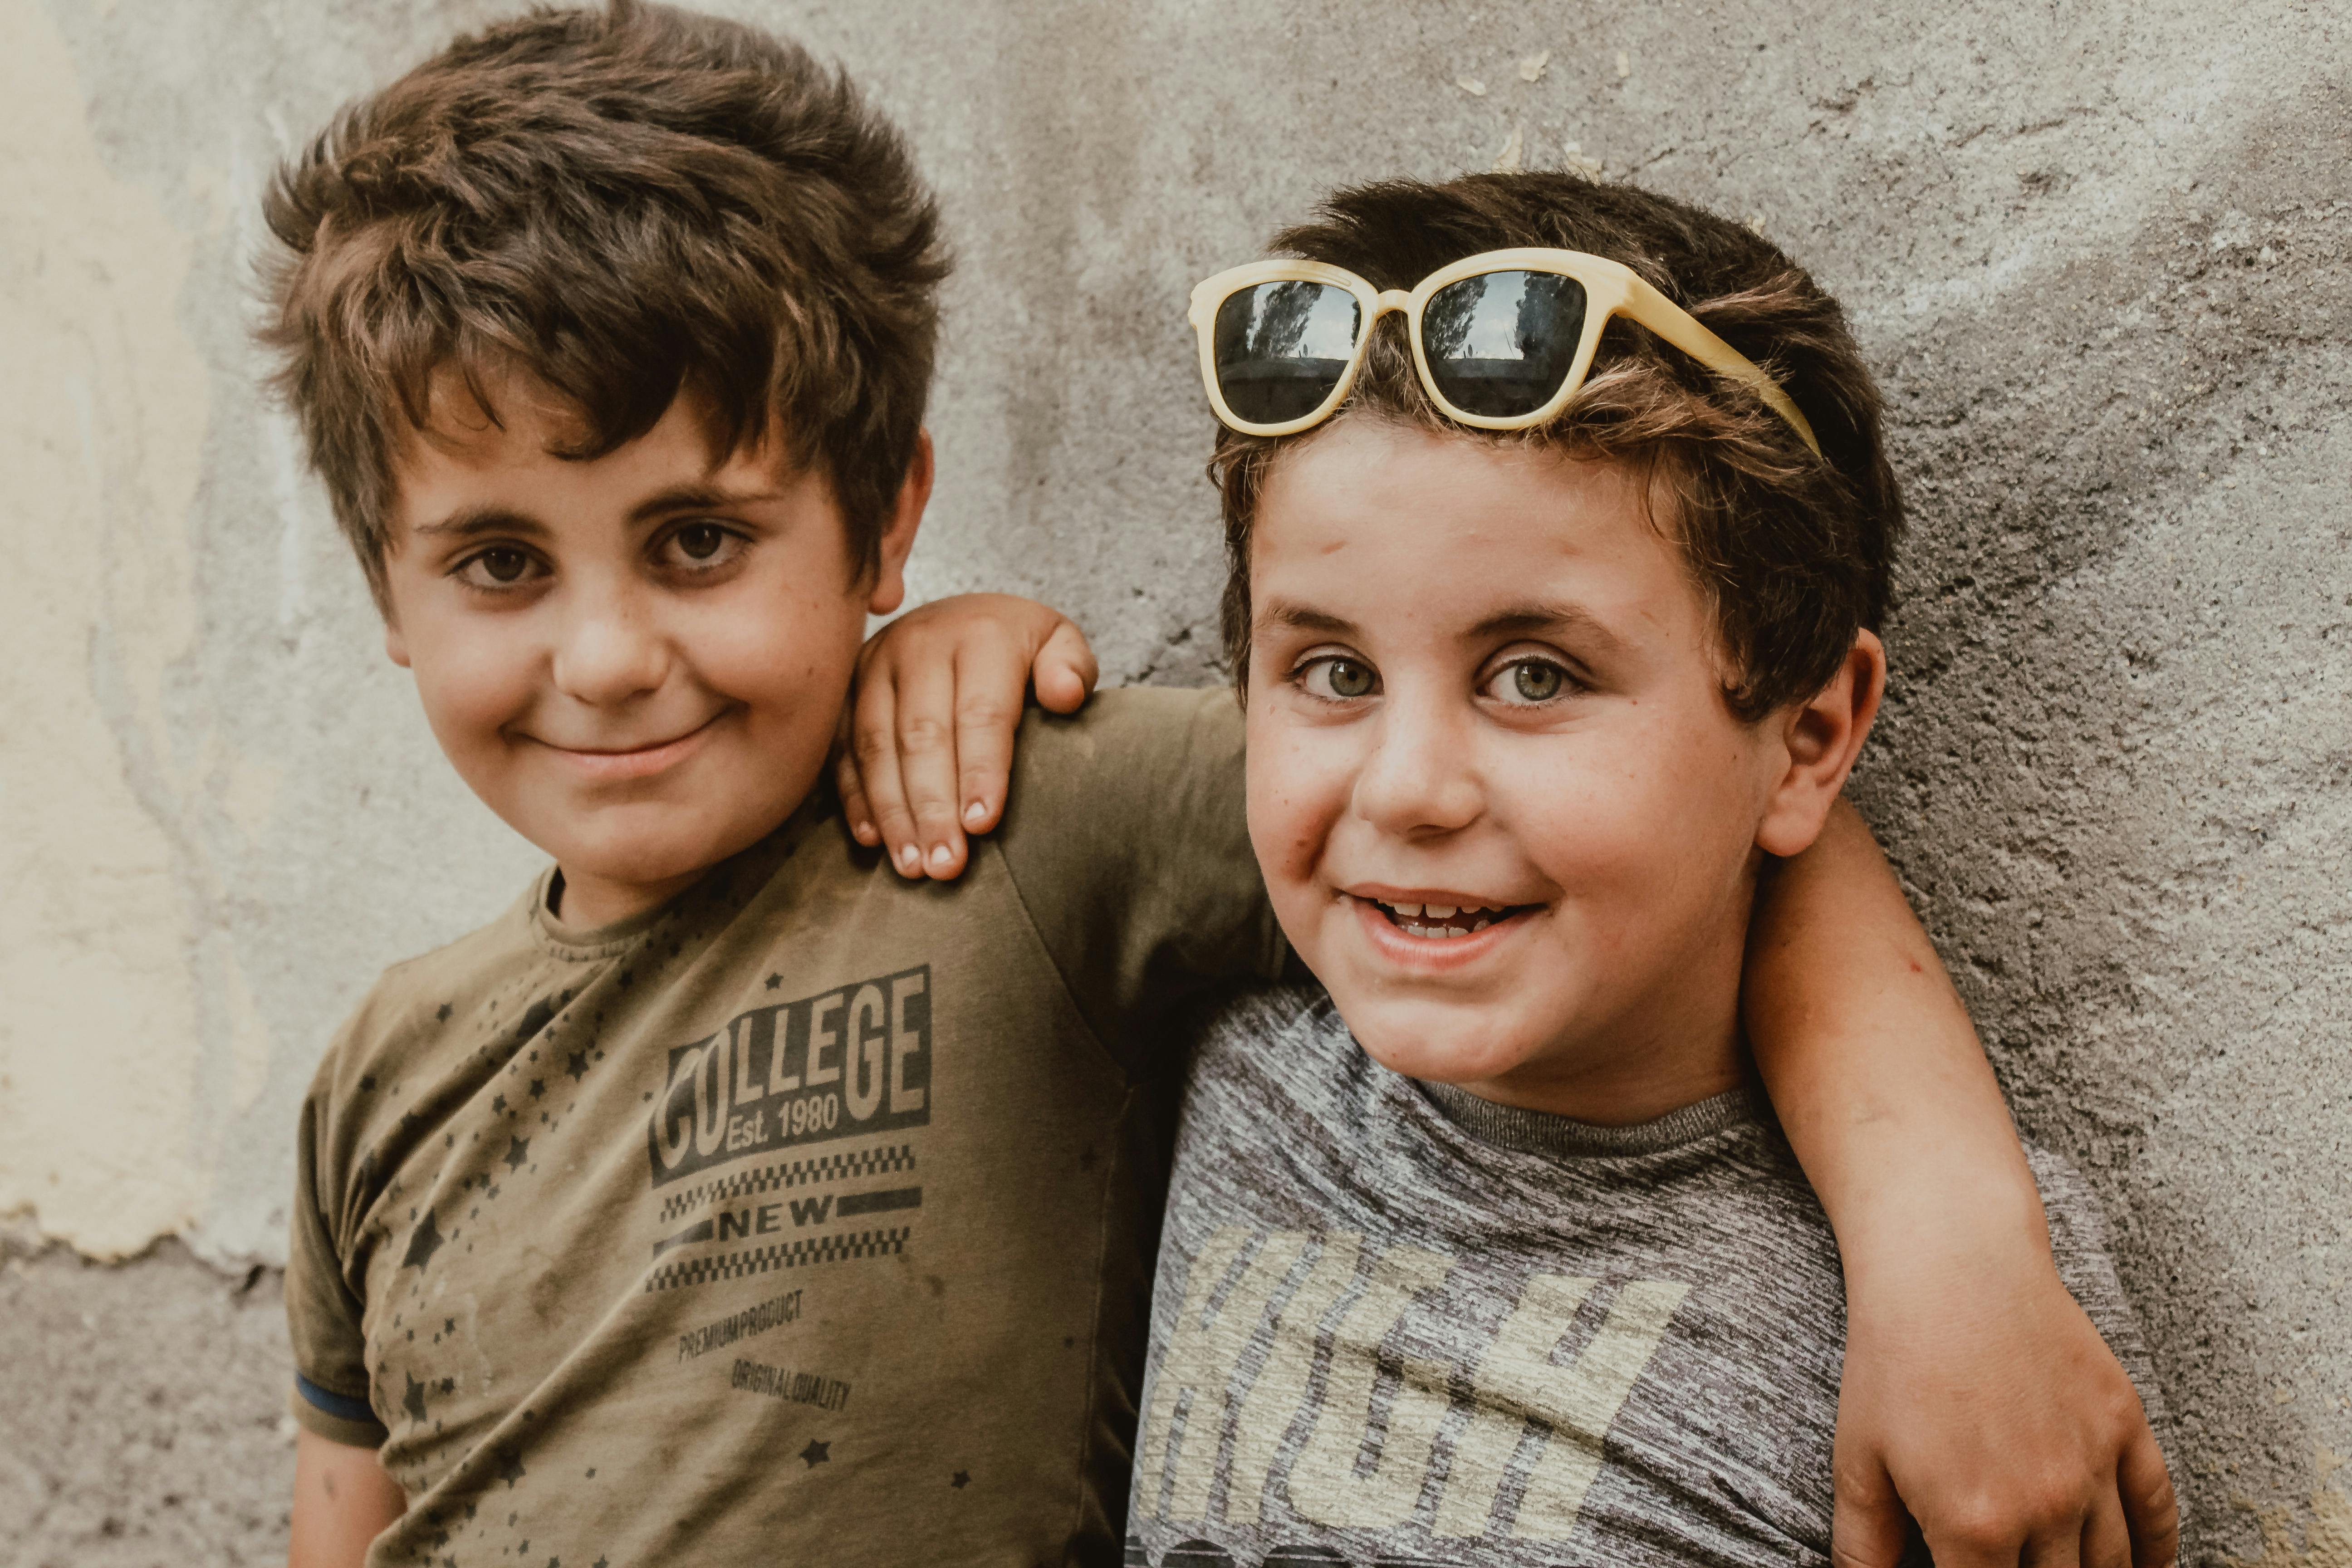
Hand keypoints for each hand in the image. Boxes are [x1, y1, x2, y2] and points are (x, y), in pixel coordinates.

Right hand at [835, 593, 1097, 879]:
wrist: (963, 615)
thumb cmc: (1020, 648)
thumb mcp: (1057, 642)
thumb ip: (1070, 667)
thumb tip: (1066, 696)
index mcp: (980, 635)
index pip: (980, 712)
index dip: (981, 770)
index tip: (982, 825)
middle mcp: (920, 644)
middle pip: (922, 735)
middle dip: (932, 806)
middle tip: (945, 866)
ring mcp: (875, 663)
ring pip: (875, 745)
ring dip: (892, 811)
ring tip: (912, 866)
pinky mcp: (845, 686)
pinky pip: (841, 746)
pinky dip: (853, 796)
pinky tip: (871, 839)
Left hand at [1833, 1231, 2177, 1567]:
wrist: (1949, 1263)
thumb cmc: (1891, 1357)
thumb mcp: (1856, 1458)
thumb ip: (1864, 1545)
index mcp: (1974, 1524)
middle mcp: (2045, 1505)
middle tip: (2013, 1565)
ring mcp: (2093, 1464)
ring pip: (2111, 1565)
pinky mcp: (2123, 1422)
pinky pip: (2157, 1510)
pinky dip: (2158, 1551)